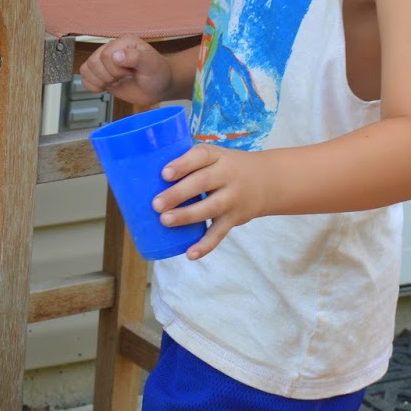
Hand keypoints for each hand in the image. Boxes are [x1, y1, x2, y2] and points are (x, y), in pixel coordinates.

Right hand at [79, 36, 175, 105]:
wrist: (159, 87)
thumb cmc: (158, 74)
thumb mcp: (151, 65)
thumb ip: (135, 58)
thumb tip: (116, 56)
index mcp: (123, 42)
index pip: (105, 55)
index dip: (115, 68)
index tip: (131, 73)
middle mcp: (112, 50)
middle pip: (93, 62)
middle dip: (108, 75)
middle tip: (124, 77)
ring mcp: (105, 63)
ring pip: (86, 69)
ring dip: (100, 81)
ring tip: (116, 81)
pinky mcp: (101, 74)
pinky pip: (85, 79)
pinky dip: (93, 86)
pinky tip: (107, 87)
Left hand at [154, 143, 273, 259]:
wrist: (267, 181)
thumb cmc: (225, 168)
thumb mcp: (213, 157)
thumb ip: (187, 164)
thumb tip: (142, 179)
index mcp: (217, 156)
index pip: (201, 156)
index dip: (183, 164)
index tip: (164, 174)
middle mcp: (227, 175)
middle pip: (203, 183)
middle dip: (178, 194)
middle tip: (156, 204)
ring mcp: (232, 198)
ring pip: (210, 208)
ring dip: (186, 216)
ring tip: (165, 221)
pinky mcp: (234, 219)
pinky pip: (219, 233)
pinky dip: (205, 245)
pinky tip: (190, 254)